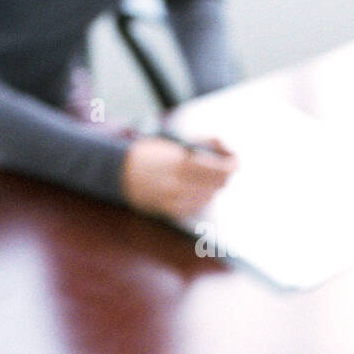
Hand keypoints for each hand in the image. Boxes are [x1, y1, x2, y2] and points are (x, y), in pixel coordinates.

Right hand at [121, 136, 236, 220]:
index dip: (232, 164)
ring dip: (212, 187)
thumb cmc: (148, 152)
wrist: (118, 171)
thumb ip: (202, 144)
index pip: (221, 170)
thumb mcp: (176, 142)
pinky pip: (196, 207)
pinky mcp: (170, 212)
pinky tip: (195, 188)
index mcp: (182, 164)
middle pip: (218, 185)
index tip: (234, 160)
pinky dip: (201, 198)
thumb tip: (224, 148)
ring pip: (209, 198)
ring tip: (205, 176)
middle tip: (223, 167)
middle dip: (223, 175)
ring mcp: (175, 201)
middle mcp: (180, 185)